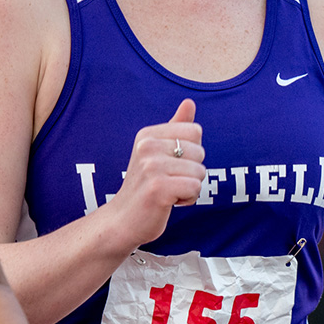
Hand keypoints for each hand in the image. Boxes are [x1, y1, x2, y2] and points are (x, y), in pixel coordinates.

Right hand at [101, 99, 204, 248]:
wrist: (122, 220)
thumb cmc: (144, 187)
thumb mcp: (157, 153)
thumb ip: (175, 127)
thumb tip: (189, 102)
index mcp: (148, 134)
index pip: (195, 131)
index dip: (190, 153)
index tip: (170, 166)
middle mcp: (147, 147)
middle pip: (200, 152)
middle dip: (191, 171)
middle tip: (168, 182)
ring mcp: (152, 167)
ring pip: (200, 172)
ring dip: (190, 187)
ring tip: (168, 192)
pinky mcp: (158, 188)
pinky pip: (195, 188)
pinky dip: (188, 200)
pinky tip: (170, 202)